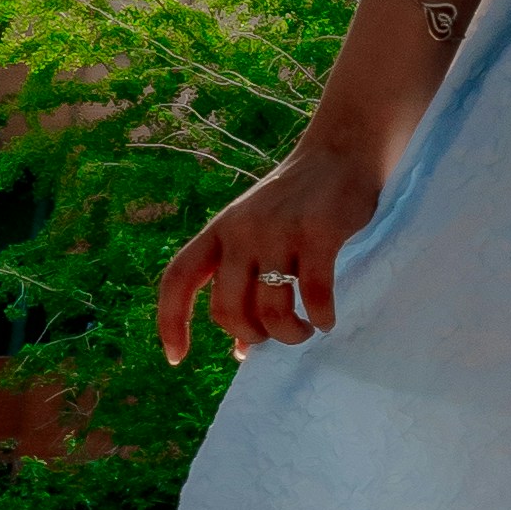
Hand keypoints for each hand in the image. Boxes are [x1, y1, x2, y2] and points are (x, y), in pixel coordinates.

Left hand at [159, 137, 382, 360]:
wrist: (340, 152)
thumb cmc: (297, 203)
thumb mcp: (258, 237)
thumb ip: (243, 283)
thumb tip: (241, 348)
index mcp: (219, 232)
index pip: (178, 279)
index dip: (170, 321)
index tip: (176, 358)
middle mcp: (241, 232)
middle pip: (226, 308)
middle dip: (251, 335)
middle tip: (275, 335)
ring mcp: (279, 232)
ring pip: (269, 308)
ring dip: (288, 334)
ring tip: (304, 331)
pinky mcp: (318, 233)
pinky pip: (314, 294)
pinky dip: (320, 317)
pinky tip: (326, 320)